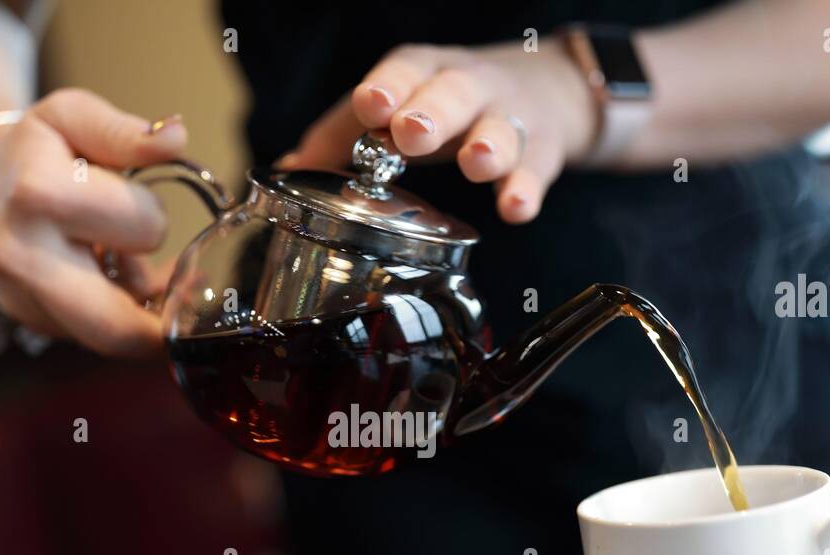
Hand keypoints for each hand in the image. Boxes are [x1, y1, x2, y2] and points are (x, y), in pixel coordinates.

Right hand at [0, 88, 184, 355]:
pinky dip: (120, 315)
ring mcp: (24, 300)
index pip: (145, 227)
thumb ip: (125, 131)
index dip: (153, 215)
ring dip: (143, 313)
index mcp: (38, 195)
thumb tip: (175, 137)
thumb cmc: (32, 151)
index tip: (136, 200)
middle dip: (164, 313)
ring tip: (137, 268)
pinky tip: (117, 282)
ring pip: (113, 338)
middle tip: (186, 286)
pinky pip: (97, 335)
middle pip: (118, 327)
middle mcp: (23, 258)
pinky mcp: (33, 322)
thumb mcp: (72, 117)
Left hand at [286, 39, 595, 223]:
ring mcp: (509, 119)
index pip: (405, 70)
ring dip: (488, 147)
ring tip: (476, 164)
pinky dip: (525, 190)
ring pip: (501, 129)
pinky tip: (515, 209)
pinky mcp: (540, 152)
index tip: (370, 106)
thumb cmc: (446, 104)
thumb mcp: (397, 105)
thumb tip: (286, 169)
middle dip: (433, 111)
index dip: (388, 86)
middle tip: (412, 133)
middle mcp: (468, 89)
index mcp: (423, 73)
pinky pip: (535, 172)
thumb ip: (341, 137)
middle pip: (453, 93)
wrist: (543, 92)